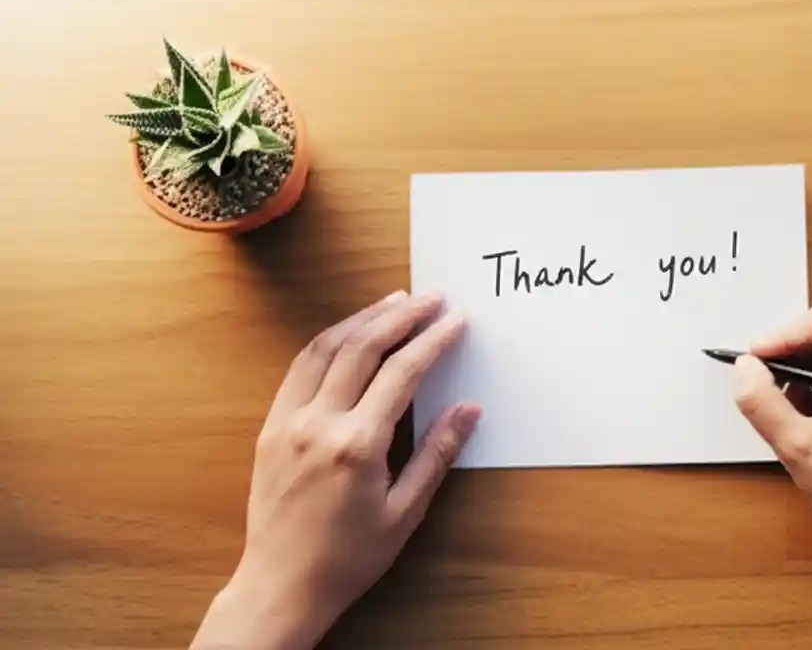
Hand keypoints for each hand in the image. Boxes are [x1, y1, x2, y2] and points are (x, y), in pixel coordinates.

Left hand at [191, 291, 479, 649]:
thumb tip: (468, 410)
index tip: (455, 321)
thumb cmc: (348, 557)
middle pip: (363, 348)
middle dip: (401, 316)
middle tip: (430, 298)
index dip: (432, 341)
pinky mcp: (271, 427)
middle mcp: (318, 423)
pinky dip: (328, 341)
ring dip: (362, 319)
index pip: (402, 373)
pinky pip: (299, 368)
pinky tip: (349, 333)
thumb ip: (437, 454)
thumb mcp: (405, 512)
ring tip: (393, 303)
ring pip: (325, 348)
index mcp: (356, 445)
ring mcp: (288, 421)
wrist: (282, 585)